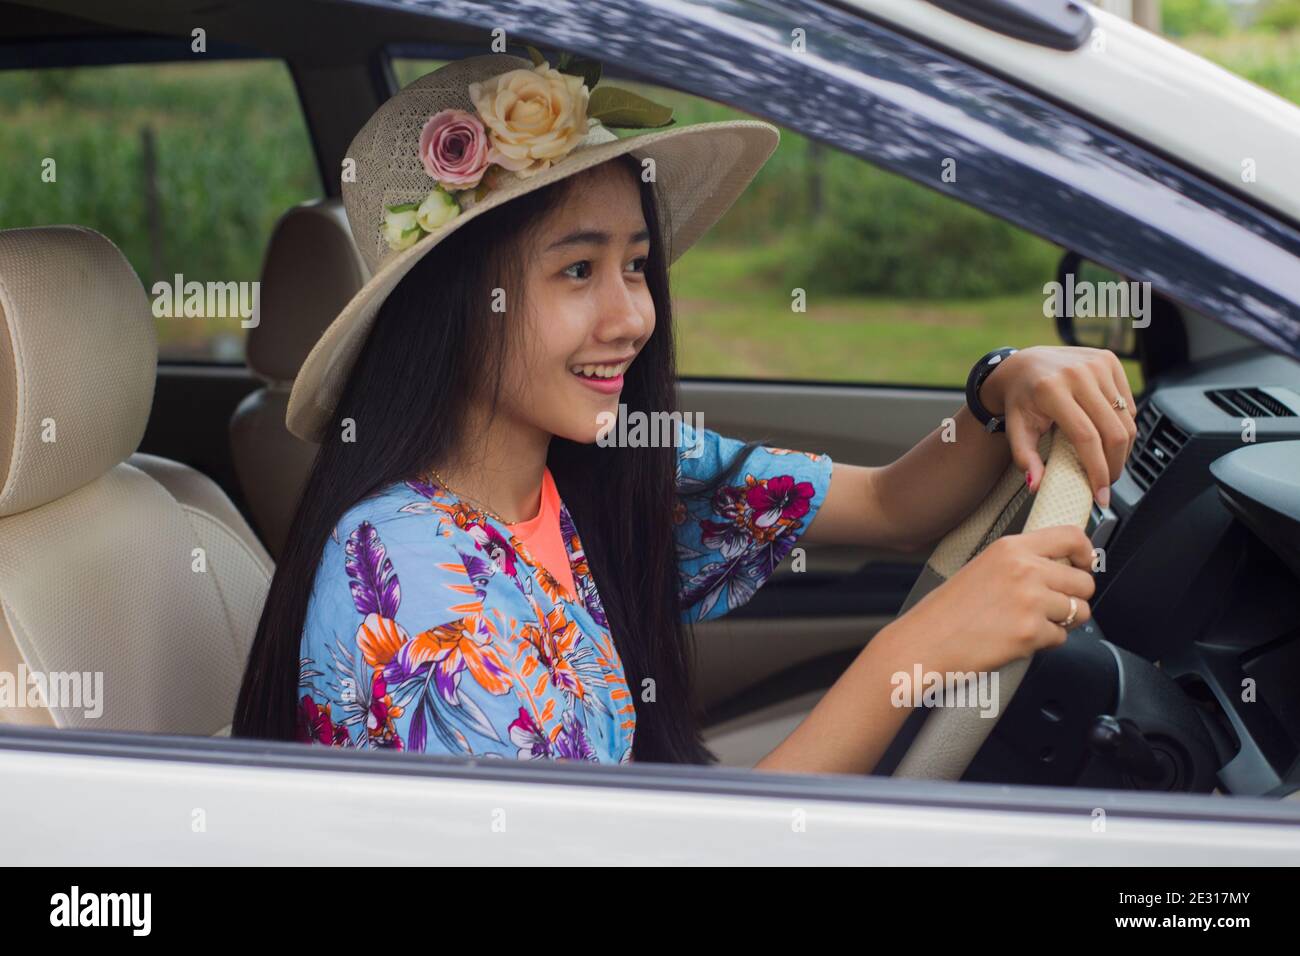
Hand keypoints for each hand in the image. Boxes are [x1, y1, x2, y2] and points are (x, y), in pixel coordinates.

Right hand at [887, 526, 1096, 674]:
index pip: (1072, 536)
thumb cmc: (947, 610)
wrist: (925, 641)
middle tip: (1051, 606)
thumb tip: (1060, 568)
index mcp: (1011, 548)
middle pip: (1084, 581)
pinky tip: (1018, 638)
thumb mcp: (983, 567)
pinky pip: (1061, 638)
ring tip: (1030, 623)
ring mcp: (1030, 601)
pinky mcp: (1031, 632)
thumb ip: (1021, 562)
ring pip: (1079, 612)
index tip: (1085, 564)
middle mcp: (1025, 569)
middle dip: (1075, 598)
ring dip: (1062, 622)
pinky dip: (1044, 642)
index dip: (1086, 553)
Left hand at [979, 346, 1137, 506]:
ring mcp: (1097, 364)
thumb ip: (1024, 458)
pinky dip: (1123, 427)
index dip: (1097, 469)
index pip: (1086, 437)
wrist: (1023, 366)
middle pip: (1113, 431)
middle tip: (1107, 483)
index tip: (1100, 494)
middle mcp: (1078, 373)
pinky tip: (1110, 439)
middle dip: (1115, 465)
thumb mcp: (1016, 429)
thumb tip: (1036, 485)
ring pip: (1126, 420)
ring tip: (1109, 464)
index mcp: (1051, 389)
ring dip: (1123, 449)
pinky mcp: (1110, 361)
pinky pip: (1129, 404)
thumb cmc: (1020, 400)